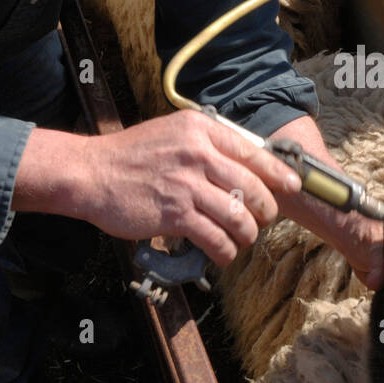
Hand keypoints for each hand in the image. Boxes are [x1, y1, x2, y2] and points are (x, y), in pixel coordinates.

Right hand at [13, 111, 301, 266]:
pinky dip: (226, 251)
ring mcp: (187, 184)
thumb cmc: (132, 156)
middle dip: (266, 210)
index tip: (293, 186)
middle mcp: (198, 153)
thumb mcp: (173, 133)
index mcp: (201, 130)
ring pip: (239, 217)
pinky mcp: (174, 214)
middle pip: (254, 187)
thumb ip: (208, 144)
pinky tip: (223, 253)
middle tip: (263, 219)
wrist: (90, 173)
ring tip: (242, 239)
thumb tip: (247, 163)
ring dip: (247, 234)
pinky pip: (216, 238)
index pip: (254, 153)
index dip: (279, 174)